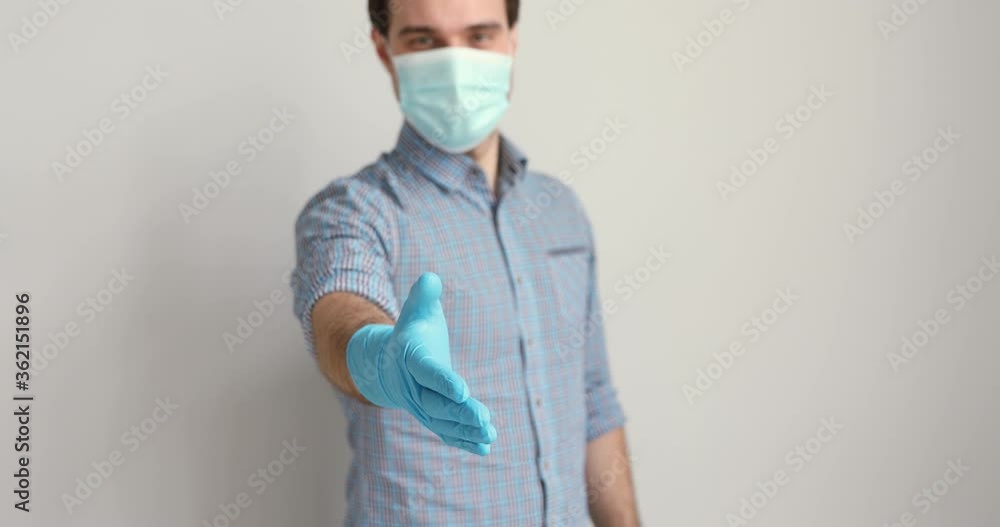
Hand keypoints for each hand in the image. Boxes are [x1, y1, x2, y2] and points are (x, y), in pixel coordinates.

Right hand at [346, 272, 496, 454]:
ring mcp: (421, 405)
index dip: (444, 381)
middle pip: (437, 403)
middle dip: (461, 412)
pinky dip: (464, 440)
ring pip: (443, 421)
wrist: (388, 362)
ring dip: (466, 429)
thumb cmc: (412, 330)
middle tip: (485, 419)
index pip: (428, 372)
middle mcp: (413, 386)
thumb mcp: (416, 309)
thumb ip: (424, 296)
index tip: (463, 390)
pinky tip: (484, 448)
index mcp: (411, 359)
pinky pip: (446, 431)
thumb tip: (431, 278)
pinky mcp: (431, 415)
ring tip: (490, 433)